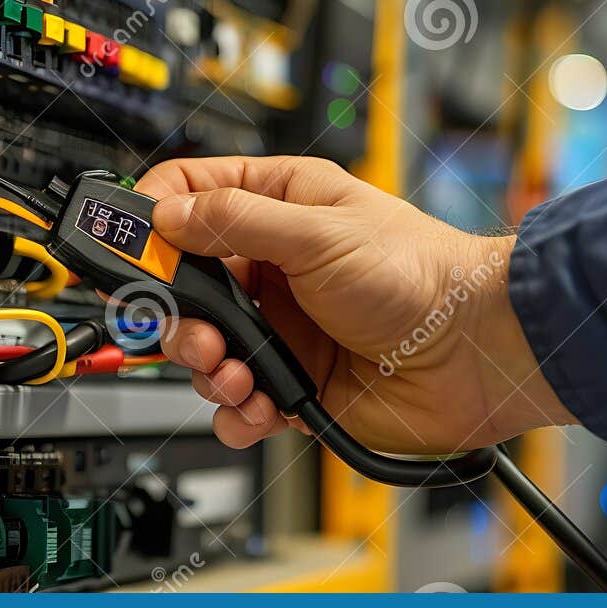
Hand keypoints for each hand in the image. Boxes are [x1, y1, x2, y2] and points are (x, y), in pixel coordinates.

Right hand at [133, 156, 572, 452]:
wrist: (474, 356)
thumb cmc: (422, 276)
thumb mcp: (319, 233)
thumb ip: (236, 222)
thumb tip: (168, 215)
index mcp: (279, 206)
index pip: (190, 196)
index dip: (152, 220)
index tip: (131, 250)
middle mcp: (272, 266)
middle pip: (183, 284)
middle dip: (176, 313)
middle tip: (189, 330)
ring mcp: (281, 327)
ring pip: (203, 350)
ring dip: (208, 368)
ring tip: (235, 372)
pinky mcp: (292, 383)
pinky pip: (237, 402)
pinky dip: (237, 411)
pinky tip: (260, 405)